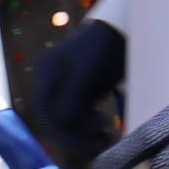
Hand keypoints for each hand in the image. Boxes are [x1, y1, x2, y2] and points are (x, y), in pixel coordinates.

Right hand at [23, 17, 128, 168]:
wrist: (122, 28)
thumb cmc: (103, 48)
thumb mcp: (87, 73)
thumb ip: (71, 98)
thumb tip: (60, 124)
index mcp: (45, 76)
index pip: (46, 115)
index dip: (65, 133)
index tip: (90, 140)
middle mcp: (50, 83)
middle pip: (55, 120)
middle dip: (77, 135)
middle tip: (103, 140)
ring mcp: (64, 86)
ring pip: (68, 120)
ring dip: (84, 133)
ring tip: (107, 134)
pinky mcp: (80, 89)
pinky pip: (79, 114)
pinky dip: (90, 125)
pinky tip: (105, 127)